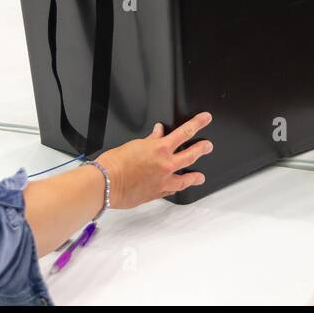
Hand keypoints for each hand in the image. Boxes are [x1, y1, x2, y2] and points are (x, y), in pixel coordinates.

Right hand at [95, 112, 213, 206]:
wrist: (105, 183)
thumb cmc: (114, 163)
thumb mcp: (134, 144)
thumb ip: (150, 140)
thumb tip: (158, 133)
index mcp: (160, 148)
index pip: (185, 131)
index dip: (198, 123)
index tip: (205, 119)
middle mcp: (165, 165)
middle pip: (191, 155)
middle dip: (202, 149)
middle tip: (208, 146)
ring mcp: (163, 181)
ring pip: (186, 178)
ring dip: (195, 176)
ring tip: (200, 176)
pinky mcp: (156, 194)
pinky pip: (171, 190)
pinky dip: (175, 187)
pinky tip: (177, 187)